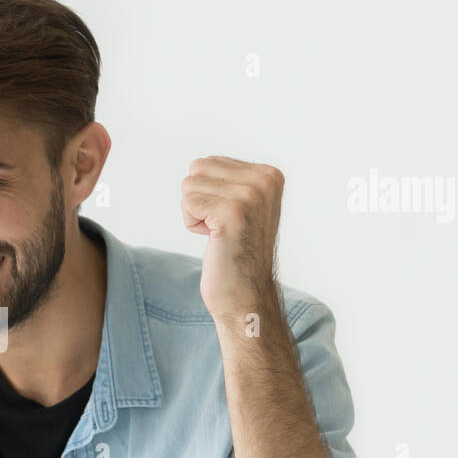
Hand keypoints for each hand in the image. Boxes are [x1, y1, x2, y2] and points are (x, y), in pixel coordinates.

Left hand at [180, 156, 283, 318]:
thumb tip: (198, 163)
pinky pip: (187, 203)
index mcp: (269, 174)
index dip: (209, 194)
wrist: (246, 295)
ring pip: (189, 185)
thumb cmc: (236, 252)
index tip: (230, 219)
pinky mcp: (232, 213)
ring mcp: (251, 195)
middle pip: (197, 169)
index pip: (209, 162)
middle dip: (198, 200)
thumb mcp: (242, 205)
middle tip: (221, 227)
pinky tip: (214, 240)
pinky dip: (192, 224)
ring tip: (219, 234)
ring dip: (195, 214)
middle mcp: (265, 180)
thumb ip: (228, 180)